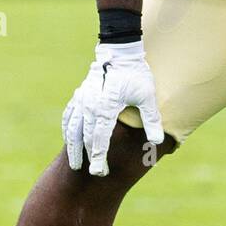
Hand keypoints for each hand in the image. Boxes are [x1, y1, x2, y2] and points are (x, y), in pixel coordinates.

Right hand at [62, 40, 162, 176]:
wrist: (121, 52)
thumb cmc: (137, 75)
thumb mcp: (147, 96)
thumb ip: (151, 119)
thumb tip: (158, 140)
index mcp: (106, 105)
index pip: (99, 137)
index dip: (99, 156)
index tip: (99, 171)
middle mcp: (90, 104)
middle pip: (84, 136)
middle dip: (86, 156)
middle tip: (93, 173)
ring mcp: (82, 99)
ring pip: (71, 128)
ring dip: (72, 147)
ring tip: (75, 164)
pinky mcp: (79, 95)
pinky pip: (68, 116)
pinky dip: (68, 130)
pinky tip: (70, 141)